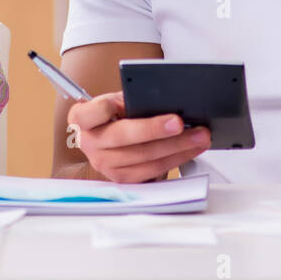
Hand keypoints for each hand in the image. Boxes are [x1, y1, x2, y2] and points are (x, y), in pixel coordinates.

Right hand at [67, 91, 209, 182]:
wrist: (106, 138)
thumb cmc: (113, 116)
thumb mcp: (116, 101)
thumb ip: (130, 100)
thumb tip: (164, 101)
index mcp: (82, 118)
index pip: (90, 112)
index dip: (106, 108)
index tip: (128, 101)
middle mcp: (90, 143)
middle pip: (124, 137)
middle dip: (155, 130)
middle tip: (179, 123)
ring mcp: (105, 165)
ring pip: (144, 158)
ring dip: (176, 147)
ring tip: (198, 135)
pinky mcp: (123, 179)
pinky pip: (153, 171)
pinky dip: (176, 159)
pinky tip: (190, 148)